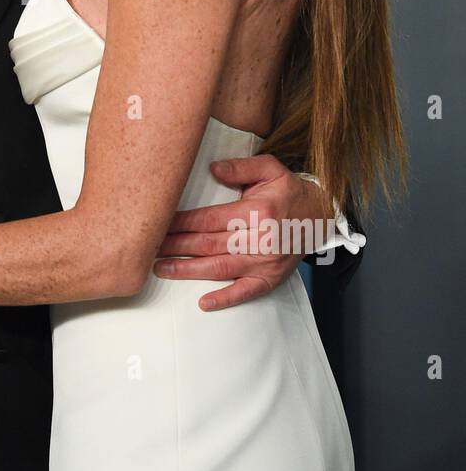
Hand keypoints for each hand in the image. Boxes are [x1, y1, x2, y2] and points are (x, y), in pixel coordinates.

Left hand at [153, 154, 327, 311]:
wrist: (321, 217)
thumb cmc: (290, 192)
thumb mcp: (271, 169)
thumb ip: (241, 167)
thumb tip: (213, 168)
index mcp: (257, 211)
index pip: (209, 219)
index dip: (181, 223)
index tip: (158, 224)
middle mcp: (261, 239)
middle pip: (209, 244)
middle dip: (176, 246)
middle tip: (148, 248)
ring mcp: (265, 263)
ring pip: (219, 268)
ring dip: (187, 271)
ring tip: (161, 269)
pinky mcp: (271, 279)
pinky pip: (245, 292)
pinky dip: (225, 299)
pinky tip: (203, 304)